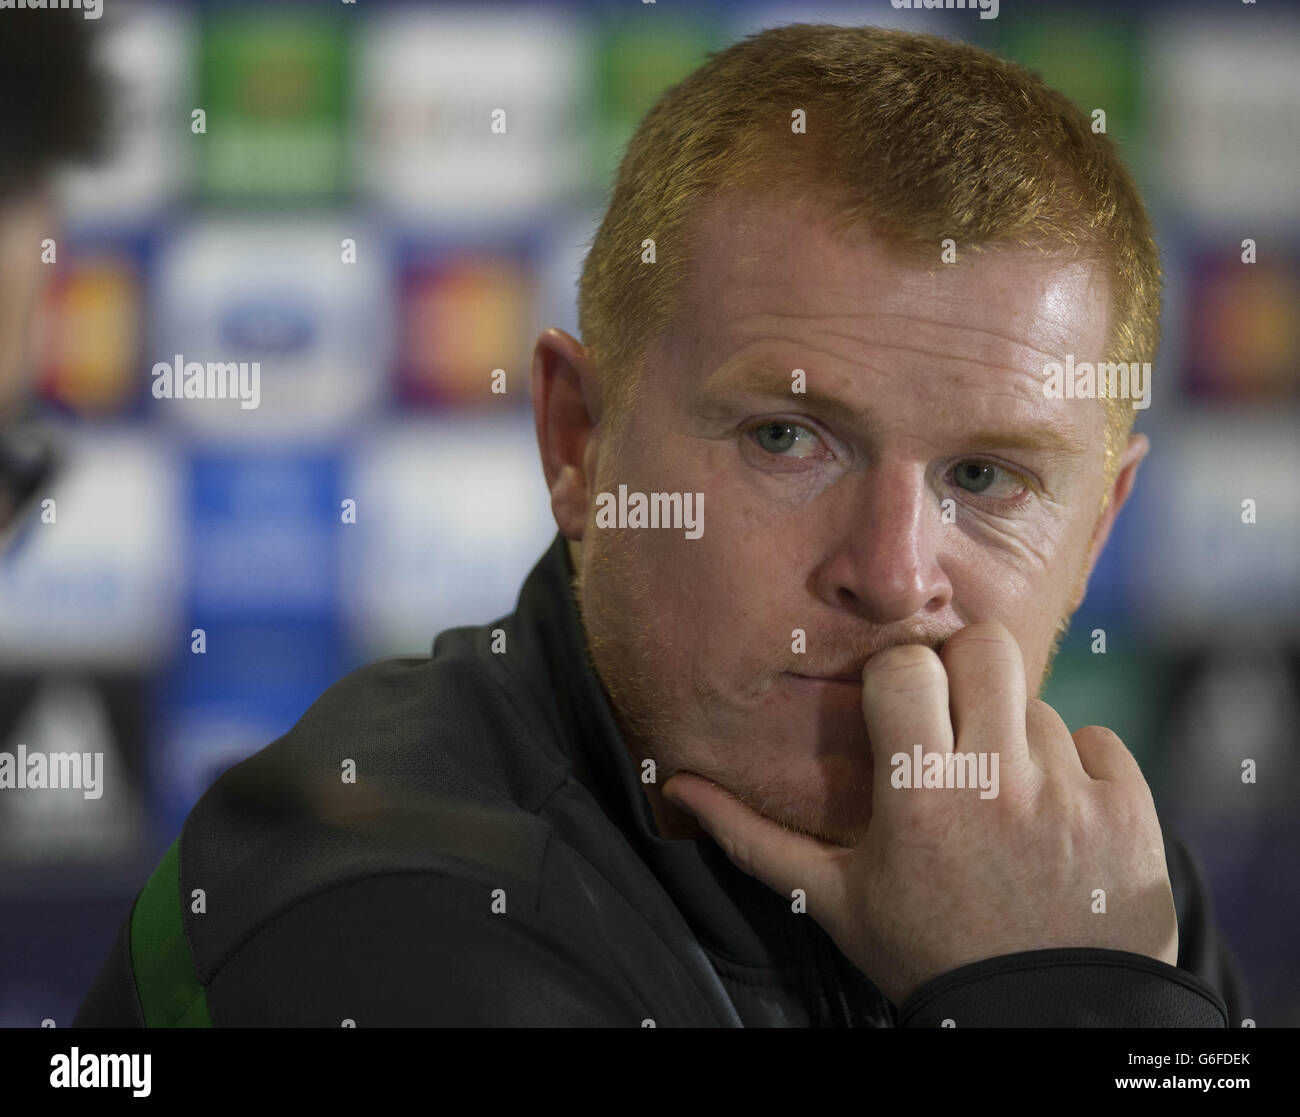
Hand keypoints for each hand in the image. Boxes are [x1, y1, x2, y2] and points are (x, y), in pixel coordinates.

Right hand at [661, 622, 1177, 1004]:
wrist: (1041, 1022)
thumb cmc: (926, 953)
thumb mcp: (833, 897)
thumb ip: (752, 836)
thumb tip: (677, 785)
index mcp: (918, 793)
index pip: (905, 665)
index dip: (898, 678)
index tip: (900, 710)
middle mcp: (999, 780)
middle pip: (986, 647)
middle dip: (966, 672)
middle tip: (956, 719)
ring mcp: (1072, 793)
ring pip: (1042, 703)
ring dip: (1020, 736)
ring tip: (1005, 795)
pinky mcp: (1130, 811)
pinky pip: (1101, 742)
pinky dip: (1081, 769)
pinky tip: (1057, 816)